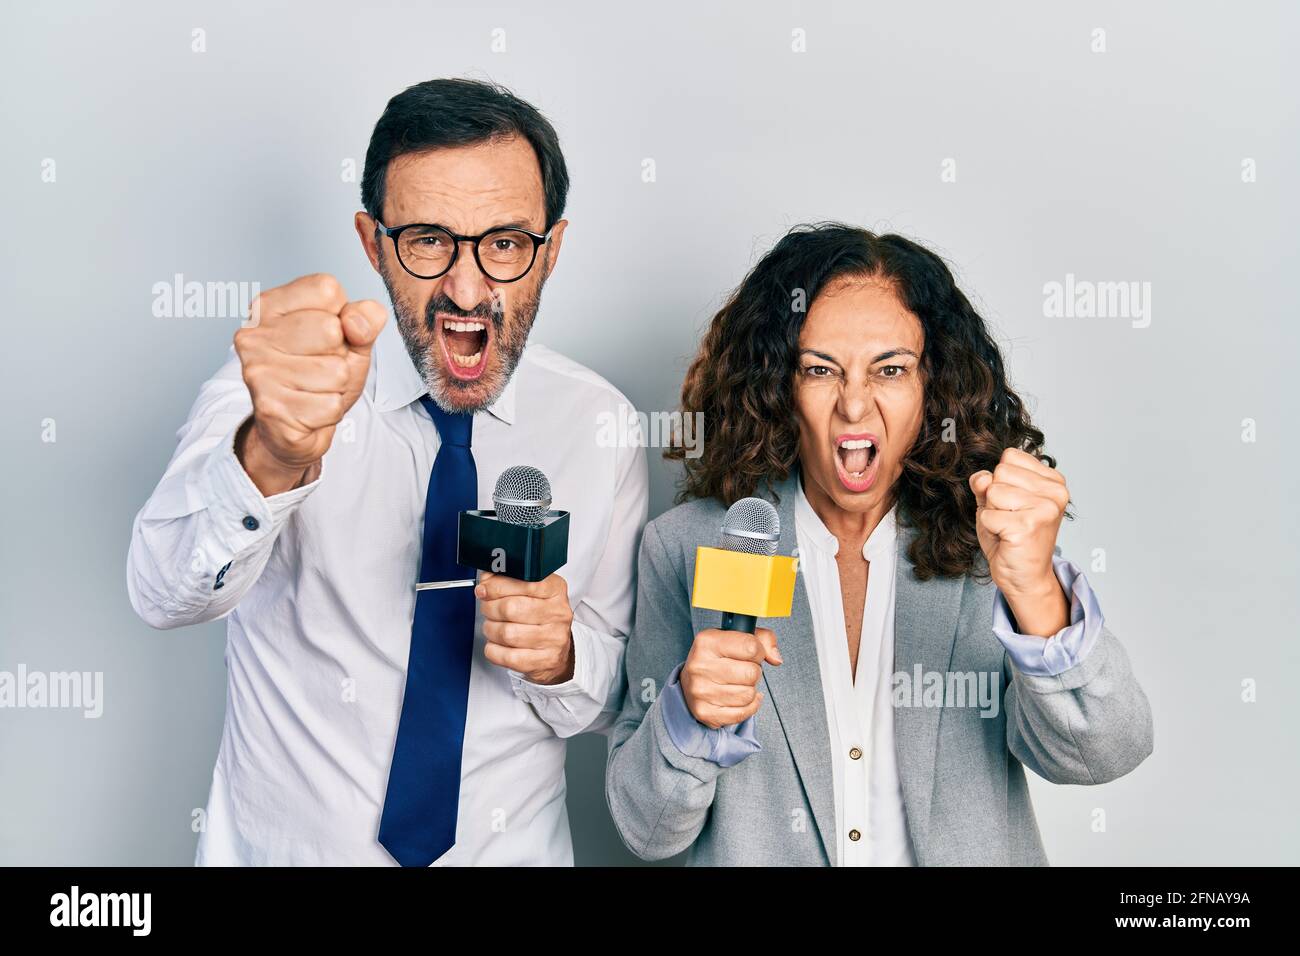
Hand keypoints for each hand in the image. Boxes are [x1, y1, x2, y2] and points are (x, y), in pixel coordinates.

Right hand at [233, 273, 386, 494]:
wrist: (293, 429)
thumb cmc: (319, 376)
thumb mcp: (351, 340)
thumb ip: (365, 320)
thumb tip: (356, 322)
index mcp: (268, 306)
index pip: (326, 289)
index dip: (342, 316)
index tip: (327, 336)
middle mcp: (254, 335)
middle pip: (331, 329)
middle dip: (340, 355)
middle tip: (321, 366)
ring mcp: (258, 372)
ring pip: (335, 372)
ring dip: (336, 387)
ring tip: (315, 389)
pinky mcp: (270, 409)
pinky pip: (330, 406)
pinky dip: (330, 413)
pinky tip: (309, 410)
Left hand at [477, 572, 575, 684]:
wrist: (555, 648)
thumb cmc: (539, 616)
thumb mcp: (530, 590)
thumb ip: (507, 580)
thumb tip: (486, 579)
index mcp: (555, 590)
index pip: (525, 582)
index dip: (497, 585)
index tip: (484, 589)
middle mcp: (558, 613)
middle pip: (511, 608)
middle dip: (490, 608)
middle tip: (487, 608)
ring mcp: (553, 638)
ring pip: (506, 633)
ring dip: (491, 629)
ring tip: (493, 626)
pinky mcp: (544, 661)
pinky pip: (506, 656)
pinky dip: (493, 649)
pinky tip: (497, 644)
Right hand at [680, 627, 781, 729]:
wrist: (689, 683)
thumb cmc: (717, 658)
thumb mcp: (735, 637)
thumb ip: (762, 639)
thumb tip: (776, 658)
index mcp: (707, 642)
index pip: (751, 646)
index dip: (758, 651)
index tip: (752, 653)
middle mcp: (700, 666)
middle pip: (752, 673)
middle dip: (754, 672)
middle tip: (742, 670)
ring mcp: (701, 691)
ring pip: (749, 694)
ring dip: (749, 690)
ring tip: (737, 683)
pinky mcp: (706, 712)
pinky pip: (743, 713)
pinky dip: (747, 706)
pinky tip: (738, 698)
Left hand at [969, 447, 1071, 636]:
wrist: (1025, 577)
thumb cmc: (1012, 539)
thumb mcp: (995, 503)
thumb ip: (986, 484)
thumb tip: (982, 477)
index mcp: (1054, 481)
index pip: (1010, 456)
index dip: (1001, 480)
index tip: (1013, 504)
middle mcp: (1056, 492)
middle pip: (1000, 472)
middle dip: (995, 497)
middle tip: (1009, 520)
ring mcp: (1045, 508)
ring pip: (993, 491)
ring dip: (992, 513)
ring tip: (1009, 528)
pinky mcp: (1029, 525)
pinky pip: (988, 515)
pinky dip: (990, 528)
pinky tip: (1007, 539)